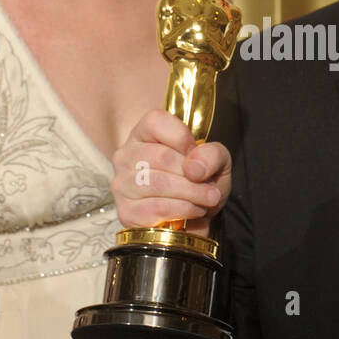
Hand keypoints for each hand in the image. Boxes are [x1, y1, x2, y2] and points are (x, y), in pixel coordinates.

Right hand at [112, 110, 231, 236]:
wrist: (197, 216)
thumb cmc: (201, 180)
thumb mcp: (216, 160)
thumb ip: (211, 154)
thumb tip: (193, 168)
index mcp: (145, 133)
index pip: (156, 122)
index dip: (183, 139)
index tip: (197, 155)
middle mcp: (126, 155)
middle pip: (161, 157)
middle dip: (193, 176)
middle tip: (212, 188)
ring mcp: (122, 184)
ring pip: (158, 184)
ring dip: (191, 194)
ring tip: (207, 199)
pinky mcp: (125, 211)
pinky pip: (156, 208)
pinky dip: (183, 210)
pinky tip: (195, 210)